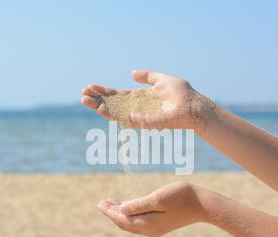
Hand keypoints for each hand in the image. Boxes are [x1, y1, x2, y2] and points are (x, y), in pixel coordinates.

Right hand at [81, 70, 217, 129]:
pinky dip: (116, 115)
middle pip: (113, 104)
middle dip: (98, 99)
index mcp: (140, 98)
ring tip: (86, 101)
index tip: (90, 87)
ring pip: (117, 113)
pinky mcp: (147, 122)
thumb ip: (147, 76)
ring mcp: (141, 116)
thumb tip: (131, 73)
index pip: (118, 95)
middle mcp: (138, 108)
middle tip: (82, 95)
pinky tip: (103, 109)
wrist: (194, 106)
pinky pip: (129, 119)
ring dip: (101, 107)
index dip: (104, 91)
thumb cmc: (181, 94)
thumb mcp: (162, 79)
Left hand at [97, 182, 208, 236]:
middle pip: (124, 224)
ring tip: (112, 202)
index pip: (121, 220)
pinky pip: (139, 222)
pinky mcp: (161, 225)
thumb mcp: (157, 198)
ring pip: (131, 224)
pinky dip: (130, 215)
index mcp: (147, 224)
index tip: (100, 203)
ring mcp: (155, 229)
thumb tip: (121, 210)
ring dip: (120, 214)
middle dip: (112, 213)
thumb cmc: (181, 197)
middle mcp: (149, 230)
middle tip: (103, 201)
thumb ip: (138, 205)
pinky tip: (128, 207)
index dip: (109, 212)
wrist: (203, 205)